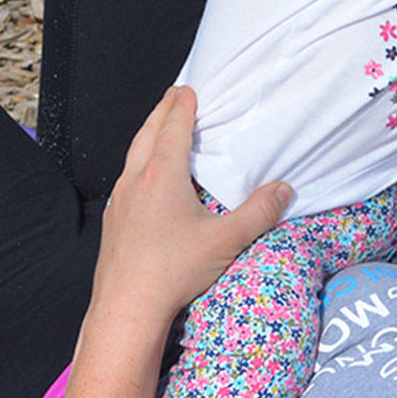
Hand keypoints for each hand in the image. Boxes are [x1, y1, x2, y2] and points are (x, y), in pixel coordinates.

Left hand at [85, 88, 291, 338]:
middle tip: (172, 96)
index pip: (173, 128)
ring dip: (146, 136)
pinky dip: (137, 164)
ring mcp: (119, 201)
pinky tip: (143, 180)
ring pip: (132, 156)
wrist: (126, 307)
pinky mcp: (112, 222)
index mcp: (162, 175)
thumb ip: (258, 212)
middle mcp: (136, 181)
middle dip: (161, 112)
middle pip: (146, 134)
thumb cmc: (173, 271)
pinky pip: (125, 180)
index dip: (182, 106)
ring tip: (157, 130)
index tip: (188, 90)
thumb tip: (283, 190)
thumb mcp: (225, 240)